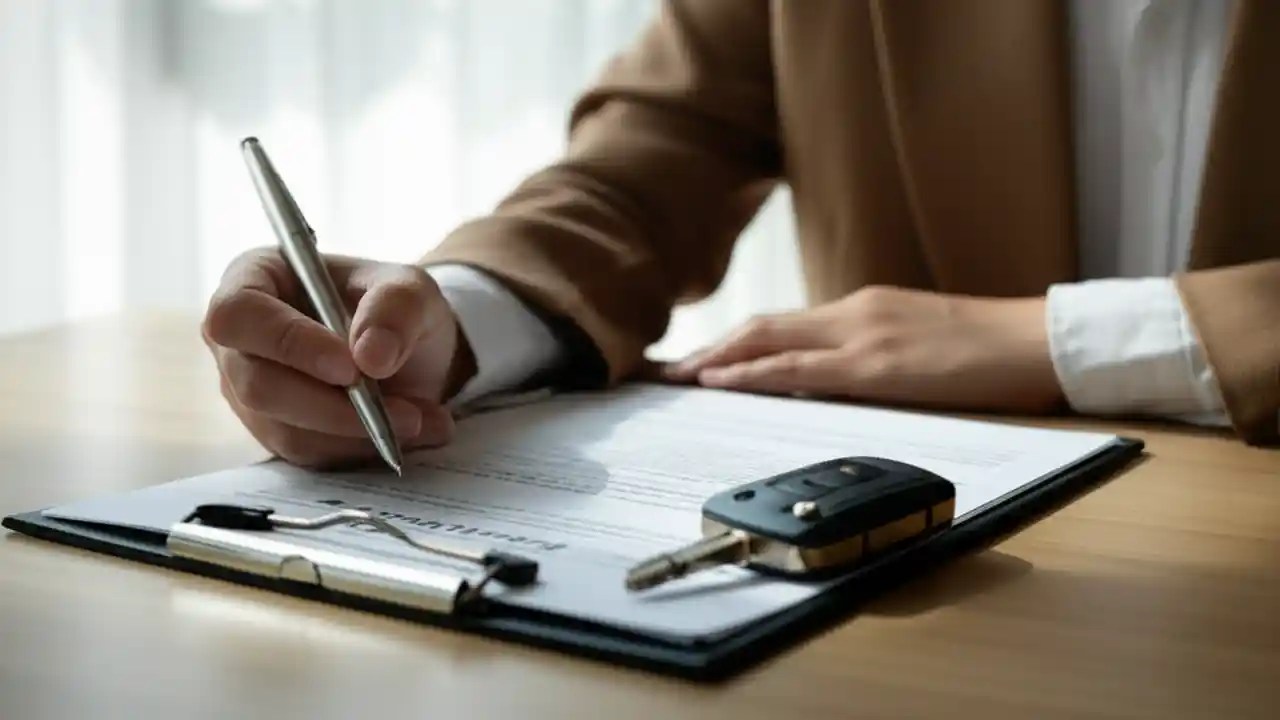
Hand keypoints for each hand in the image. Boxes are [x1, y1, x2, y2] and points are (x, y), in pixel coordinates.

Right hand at [202, 248, 476, 467]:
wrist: (409, 353)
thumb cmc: (394, 307)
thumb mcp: (411, 289)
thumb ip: (396, 308)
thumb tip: (371, 356)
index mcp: (252, 279)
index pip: (239, 313)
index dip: (288, 343)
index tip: (349, 367)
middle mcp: (238, 341)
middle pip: (258, 385)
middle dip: (333, 405)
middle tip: (404, 411)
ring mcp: (250, 392)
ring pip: (286, 429)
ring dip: (358, 432)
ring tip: (422, 420)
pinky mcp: (276, 432)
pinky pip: (308, 453)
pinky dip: (361, 448)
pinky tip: (408, 433)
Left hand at [664, 286, 1062, 414]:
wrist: (1039, 341)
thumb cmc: (989, 348)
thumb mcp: (919, 342)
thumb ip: (873, 353)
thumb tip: (835, 379)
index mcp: (864, 309)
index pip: (784, 325)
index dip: (736, 340)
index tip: (700, 357)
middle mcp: (854, 313)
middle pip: (764, 327)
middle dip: (712, 348)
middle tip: (668, 368)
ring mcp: (863, 337)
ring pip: (770, 342)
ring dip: (719, 360)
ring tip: (677, 377)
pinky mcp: (877, 366)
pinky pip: (799, 370)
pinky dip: (753, 374)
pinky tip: (722, 382)